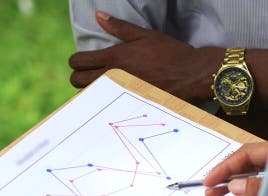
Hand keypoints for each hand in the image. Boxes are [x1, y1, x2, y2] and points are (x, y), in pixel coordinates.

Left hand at [69, 11, 222, 100]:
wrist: (191, 75)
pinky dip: (105, 103)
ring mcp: (120, 94)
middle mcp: (113, 77)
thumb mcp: (145, 35)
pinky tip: (112, 98)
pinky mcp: (129, 105)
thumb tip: (99, 16)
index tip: (83, 61)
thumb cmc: (170, 52)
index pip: (78, 62)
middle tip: (88, 74)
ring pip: (90, 96)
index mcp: (114, 58)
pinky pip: (107, 107)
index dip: (76, 61)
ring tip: (100, 85)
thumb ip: (119, 27)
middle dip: (78, 77)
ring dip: (90, 90)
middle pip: (77, 81)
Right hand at [204, 141, 267, 195]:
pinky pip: (266, 185)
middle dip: (228, 180)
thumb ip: (257, 186)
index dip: (224, 168)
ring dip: (240, 192)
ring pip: (257, 177)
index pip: (245, 154)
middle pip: (248, 164)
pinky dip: (254, 195)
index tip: (209, 181)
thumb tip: (233, 187)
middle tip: (211, 192)